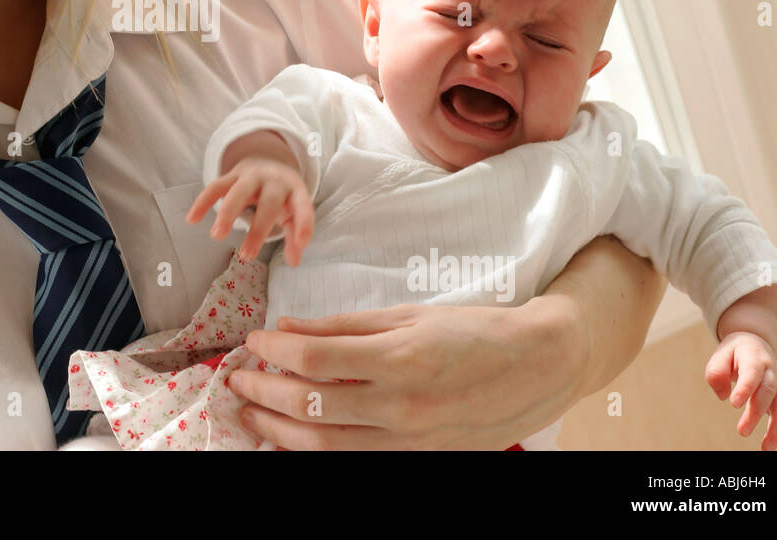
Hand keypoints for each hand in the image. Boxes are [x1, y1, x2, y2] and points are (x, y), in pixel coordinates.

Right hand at [186, 156, 314, 265]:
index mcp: (295, 190)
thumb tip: (294, 261)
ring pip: (238, 191)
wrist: (270, 162)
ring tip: (216, 236)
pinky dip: (203, 202)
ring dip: (227, 213)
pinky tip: (191, 219)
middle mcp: (274, 180)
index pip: (303, 206)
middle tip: (246, 256)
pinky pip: (216, 187)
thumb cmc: (284, 197)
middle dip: (258, 229)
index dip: (304, 224)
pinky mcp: (232, 175)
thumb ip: (296, 235)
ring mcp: (252, 176)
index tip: (300, 245)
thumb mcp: (295, 212)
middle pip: (269, 202)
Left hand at [225, 301, 586, 448]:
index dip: (273, 350)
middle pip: (309, 407)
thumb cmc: (474, 332)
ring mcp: (410, 440)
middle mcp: (401, 405)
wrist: (539, 367)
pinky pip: (353, 461)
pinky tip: (292, 439)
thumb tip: (289, 326)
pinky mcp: (418, 459)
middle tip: (238, 380)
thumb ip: (344, 325)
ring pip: (323, 446)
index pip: (313, 358)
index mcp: (398, 358)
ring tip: (252, 414)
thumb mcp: (407, 314)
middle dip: (263, 394)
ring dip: (278, 431)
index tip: (252, 342)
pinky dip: (314, 452)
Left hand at [705, 331, 776, 449]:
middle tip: (741, 432)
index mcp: (754, 359)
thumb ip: (716, 373)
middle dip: (756, 414)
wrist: (754, 346)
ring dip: (776, 430)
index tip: (733, 404)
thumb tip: (723, 396)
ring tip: (766, 448)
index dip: (745, 388)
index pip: (751, 373)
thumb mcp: (720, 356)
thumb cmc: (734, 354)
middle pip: (767, 393)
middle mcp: (771, 374)